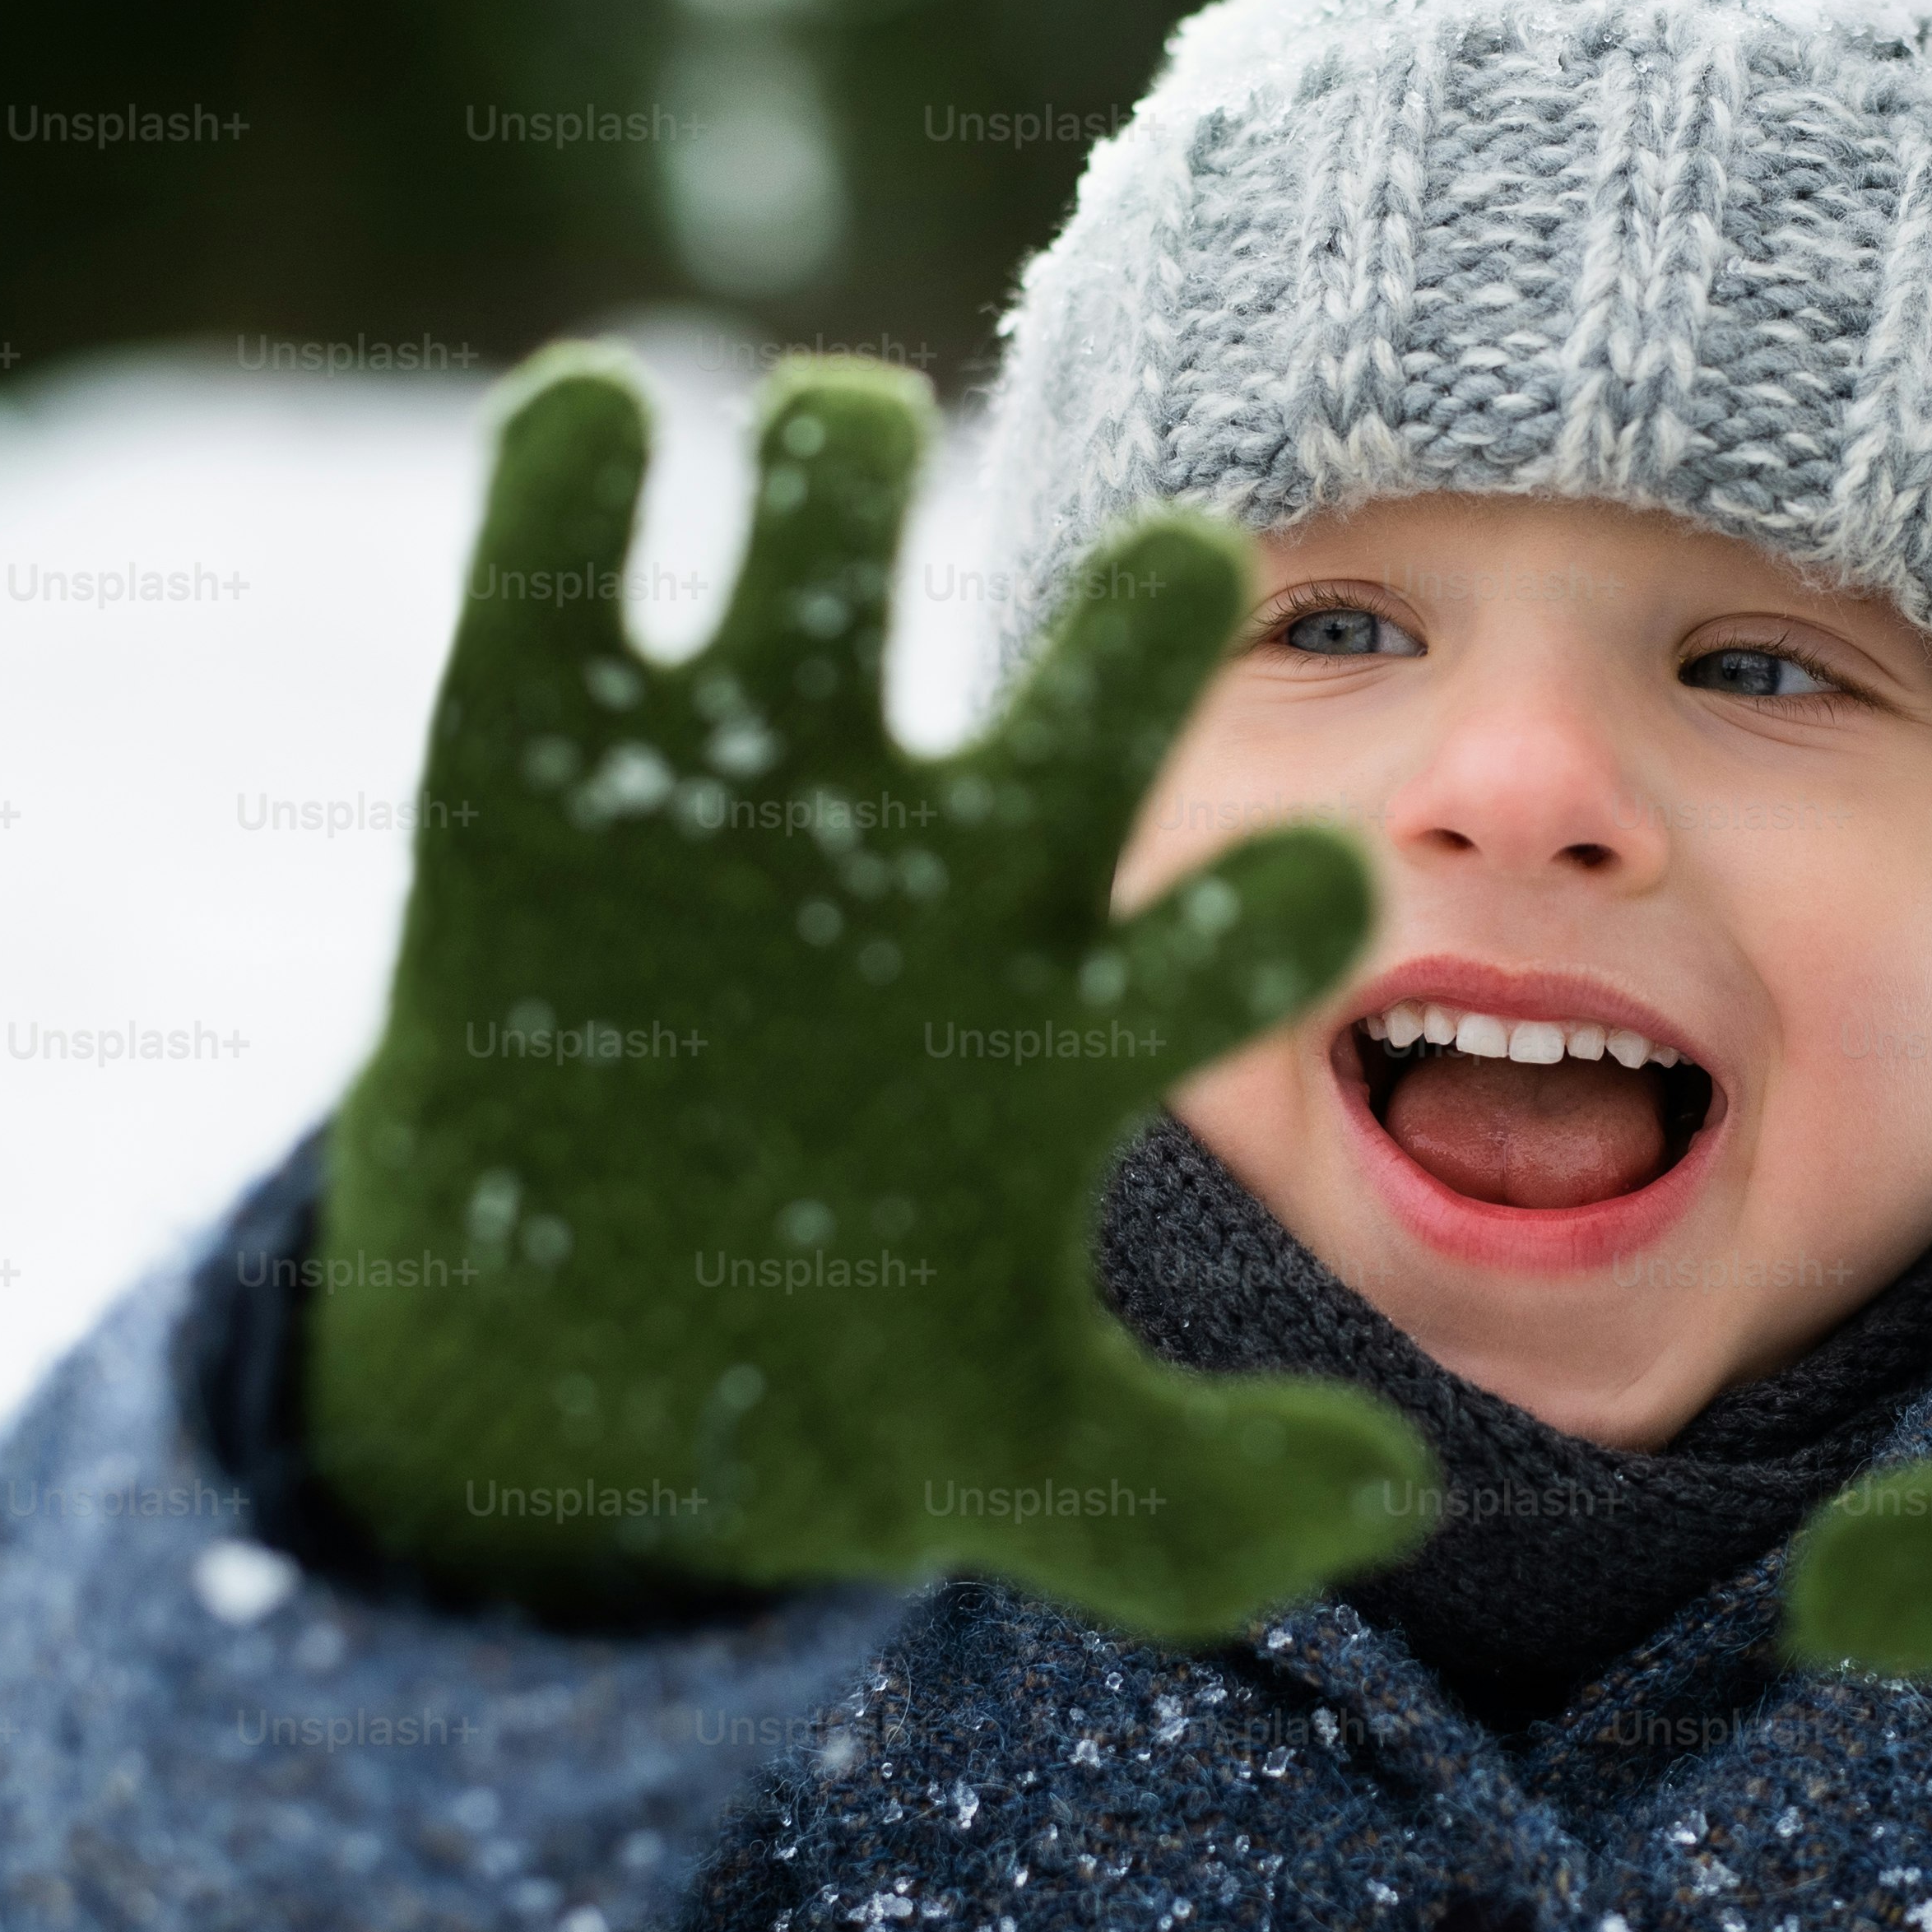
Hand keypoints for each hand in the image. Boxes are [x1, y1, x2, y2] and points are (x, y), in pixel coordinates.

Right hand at [310, 344, 1431, 1638]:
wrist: (557, 1380)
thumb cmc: (831, 1392)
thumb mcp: (1025, 1469)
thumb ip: (1206, 1500)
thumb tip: (1402, 1502)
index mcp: (1067, 1012)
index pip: (1240, 928)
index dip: (1289, 908)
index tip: (1337, 898)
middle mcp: (936, 862)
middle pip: (1093, 690)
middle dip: (1143, 618)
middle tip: (1181, 571)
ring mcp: (742, 796)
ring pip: (833, 557)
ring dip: (848, 471)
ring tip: (852, 438)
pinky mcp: (529, 765)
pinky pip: (560, 577)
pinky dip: (573, 478)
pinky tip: (605, 429)